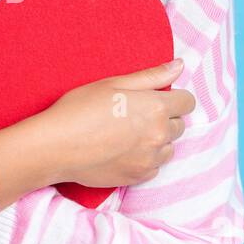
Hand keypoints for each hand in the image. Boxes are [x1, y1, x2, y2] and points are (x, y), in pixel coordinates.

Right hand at [35, 58, 194, 189]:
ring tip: (128, 135)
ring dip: (157, 140)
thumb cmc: (80, 109)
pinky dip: (145, 159)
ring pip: (168, 148)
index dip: (174, 98)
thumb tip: (180, 65)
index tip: (155, 98)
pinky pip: (155, 167)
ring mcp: (150, 159)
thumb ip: (152, 76)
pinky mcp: (139, 177)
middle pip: (179, 125)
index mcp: (156, 108)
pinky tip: (123, 151)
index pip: (188, 102)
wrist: (56, 147)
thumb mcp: (113, 83)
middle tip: (135, 116)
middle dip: (164, 119)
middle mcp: (159, 135)